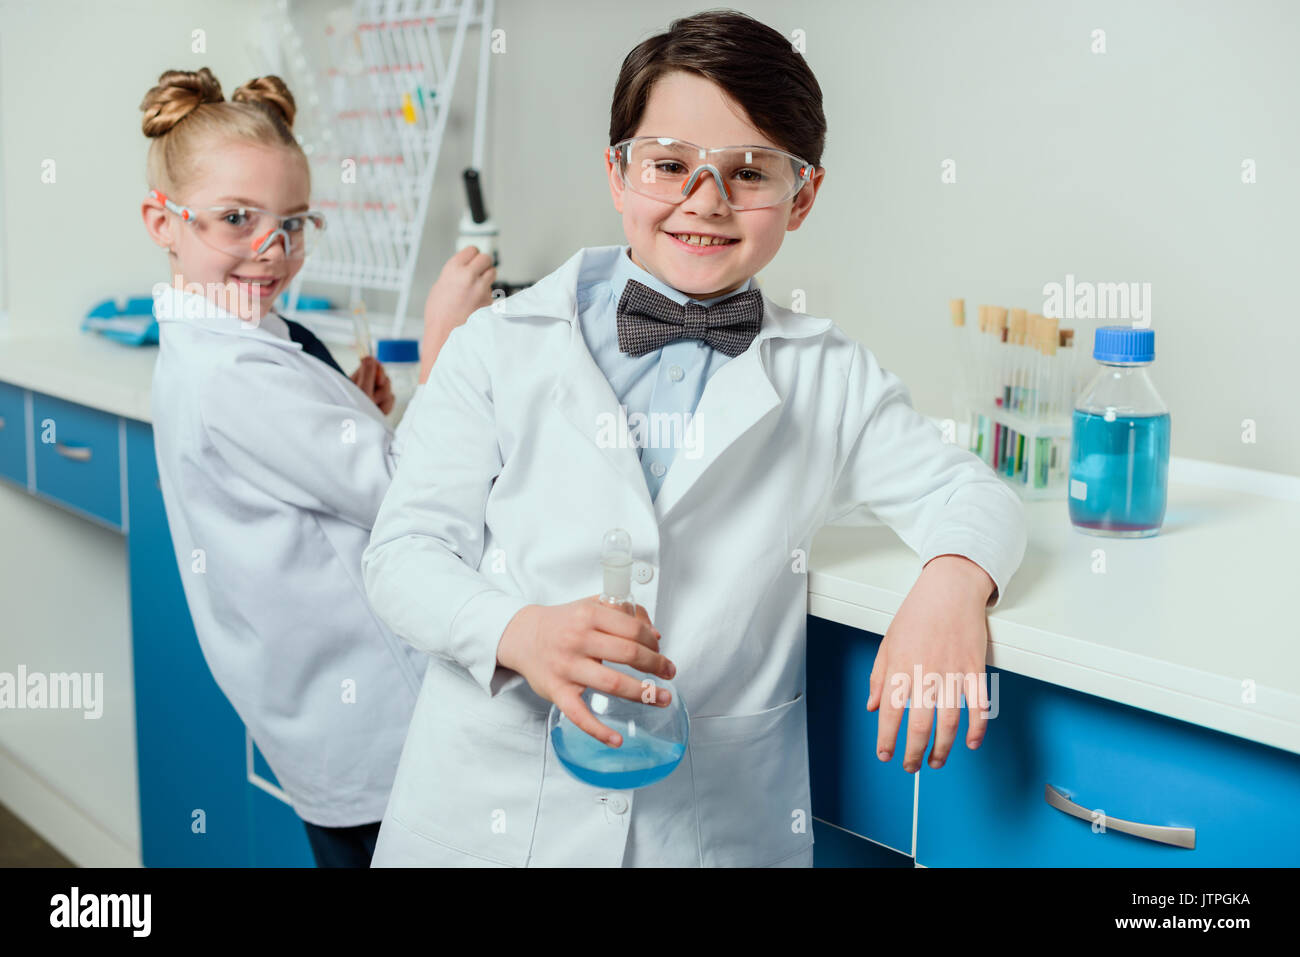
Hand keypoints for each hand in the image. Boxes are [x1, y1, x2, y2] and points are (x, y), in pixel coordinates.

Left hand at [351, 356, 393, 414]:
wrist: (352, 431)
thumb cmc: (352, 410)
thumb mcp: (360, 390)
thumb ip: (367, 372)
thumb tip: (370, 356)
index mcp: (357, 377)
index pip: (373, 363)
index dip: (378, 370)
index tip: (378, 381)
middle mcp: (366, 384)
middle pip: (384, 377)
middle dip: (382, 389)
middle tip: (373, 398)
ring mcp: (373, 395)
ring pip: (388, 389)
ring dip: (383, 400)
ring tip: (373, 408)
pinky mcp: (379, 404)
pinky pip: (391, 399)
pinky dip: (386, 407)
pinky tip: (378, 413)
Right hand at [419, 245, 495, 381]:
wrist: (445, 334)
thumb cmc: (439, 314)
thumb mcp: (440, 286)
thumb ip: (454, 274)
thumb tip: (464, 269)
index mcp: (454, 269)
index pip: (472, 250)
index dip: (473, 255)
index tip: (473, 259)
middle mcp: (470, 275)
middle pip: (486, 259)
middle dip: (483, 264)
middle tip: (479, 271)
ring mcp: (482, 288)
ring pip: (492, 274)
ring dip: (487, 278)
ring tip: (477, 289)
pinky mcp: (490, 301)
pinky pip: (492, 292)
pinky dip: (487, 296)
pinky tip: (476, 304)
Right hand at [496, 596, 675, 747]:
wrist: (522, 636)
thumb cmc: (562, 623)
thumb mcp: (591, 605)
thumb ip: (624, 613)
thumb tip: (654, 635)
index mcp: (589, 615)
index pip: (632, 629)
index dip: (653, 641)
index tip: (660, 649)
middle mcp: (577, 640)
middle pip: (628, 654)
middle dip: (656, 664)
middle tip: (669, 672)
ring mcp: (567, 668)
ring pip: (612, 684)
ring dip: (643, 693)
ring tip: (662, 698)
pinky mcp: (557, 691)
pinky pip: (580, 715)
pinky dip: (599, 731)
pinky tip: (617, 739)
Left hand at [866, 554, 995, 772]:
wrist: (949, 589)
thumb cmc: (917, 613)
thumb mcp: (888, 642)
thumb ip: (878, 677)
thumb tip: (873, 706)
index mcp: (901, 667)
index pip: (890, 712)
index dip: (886, 738)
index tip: (885, 754)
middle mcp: (925, 672)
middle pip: (919, 724)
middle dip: (913, 752)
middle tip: (911, 766)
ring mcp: (952, 672)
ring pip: (949, 722)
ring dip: (943, 748)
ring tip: (936, 760)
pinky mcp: (975, 669)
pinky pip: (979, 706)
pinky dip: (977, 729)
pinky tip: (971, 742)